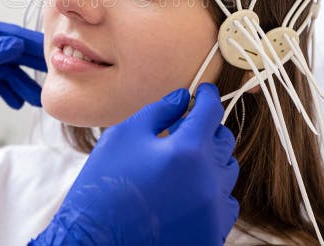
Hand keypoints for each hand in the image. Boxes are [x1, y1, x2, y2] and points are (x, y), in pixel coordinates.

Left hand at [0, 12, 45, 150]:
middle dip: (33, 64)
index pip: (5, 34)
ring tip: (38, 100)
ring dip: (22, 84)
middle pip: (10, 51)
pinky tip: (17, 102)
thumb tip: (14, 45)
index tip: (55, 53)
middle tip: (58, 75)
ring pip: (6, 70)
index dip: (31, 44)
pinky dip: (8, 91)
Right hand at [31, 83, 239, 245]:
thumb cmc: (105, 185)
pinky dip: (212, 192)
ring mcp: (213, 210)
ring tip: (181, 165)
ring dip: (210, 161)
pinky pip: (227, 203)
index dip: (207, 96)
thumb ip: (160, 111)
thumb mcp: (125, 136)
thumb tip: (183, 98)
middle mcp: (209, 180)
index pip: (211, 111)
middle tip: (182, 130)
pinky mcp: (212, 232)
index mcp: (188, 151)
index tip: (203, 92)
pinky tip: (187, 192)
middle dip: (206, 129)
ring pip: (227, 172)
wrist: (96, 240)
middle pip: (223, 140)